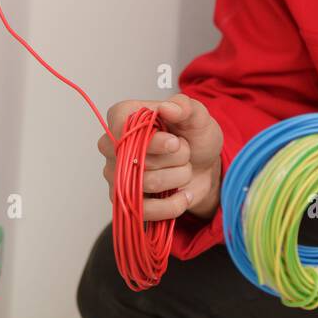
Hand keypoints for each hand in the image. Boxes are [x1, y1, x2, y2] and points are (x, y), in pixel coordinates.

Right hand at [97, 93, 222, 222]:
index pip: (122, 129)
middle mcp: (112, 146)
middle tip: (184, 150)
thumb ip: (185, 106)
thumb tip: (167, 108)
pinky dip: (172, 205)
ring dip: (178, 176)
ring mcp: (116, 175)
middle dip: (175, 157)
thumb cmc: (193, 136)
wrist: (204, 165)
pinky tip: (183, 195)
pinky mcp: (127, 201)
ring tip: (184, 168)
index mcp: (123, 116)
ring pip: (146, 182)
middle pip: (138, 158)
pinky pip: (143, 210)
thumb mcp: (197, 116)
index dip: (152, 140)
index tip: (174, 141)